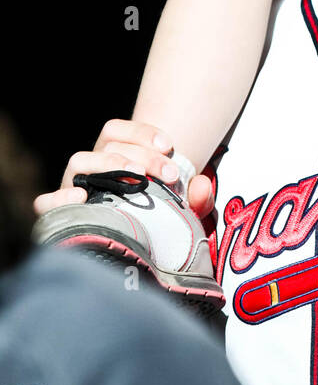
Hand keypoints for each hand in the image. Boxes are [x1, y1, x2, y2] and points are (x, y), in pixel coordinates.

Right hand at [33, 119, 213, 220]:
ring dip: (109, 164)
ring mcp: (73, 188)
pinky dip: (58, 197)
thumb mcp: (182, 210)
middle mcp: (90, 167)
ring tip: (136, 179)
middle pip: (109, 146)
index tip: (170, 146)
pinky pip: (46, 202)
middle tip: (169, 175)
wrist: (129, 253)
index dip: (141, 132)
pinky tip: (80, 197)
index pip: (116, 130)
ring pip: (80, 160)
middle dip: (142, 155)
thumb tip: (203, 186)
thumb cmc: (155, 221)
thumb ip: (197, 197)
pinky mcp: (61, 215)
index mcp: (112, 157)